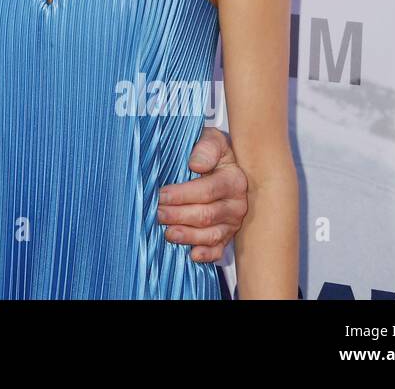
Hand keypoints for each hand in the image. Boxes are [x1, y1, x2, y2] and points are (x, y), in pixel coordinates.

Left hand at [156, 126, 247, 262]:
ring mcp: (233, 223)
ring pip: (212, 235)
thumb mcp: (212, 139)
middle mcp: (237, 204)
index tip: (162, 194)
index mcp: (234, 180)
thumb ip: (206, 147)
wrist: (225, 164)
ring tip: (168, 233)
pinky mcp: (228, 235)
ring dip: (188, 236)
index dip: (183, 194)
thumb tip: (196, 164)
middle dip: (180, 215)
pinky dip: (206, 255)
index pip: (207, 190)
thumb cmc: (213, 152)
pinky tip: (191, 254)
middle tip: (158, 213)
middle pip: (207, 215)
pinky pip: (219, 250)